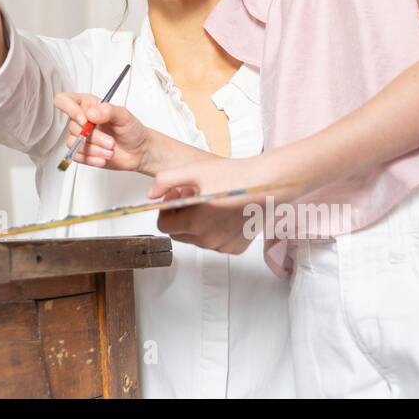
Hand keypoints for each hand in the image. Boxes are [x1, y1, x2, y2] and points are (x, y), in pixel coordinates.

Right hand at [53, 92, 160, 173]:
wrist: (139, 151)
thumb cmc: (132, 130)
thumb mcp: (124, 115)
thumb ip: (108, 110)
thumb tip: (91, 113)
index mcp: (88, 105)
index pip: (64, 101)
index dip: (70, 110)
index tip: (85, 120)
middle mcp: (82, 120)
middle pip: (72, 127)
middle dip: (93, 137)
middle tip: (110, 141)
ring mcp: (81, 137)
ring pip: (73, 143)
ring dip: (94, 149)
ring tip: (110, 151)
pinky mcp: (82, 152)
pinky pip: (76, 156)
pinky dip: (91, 159)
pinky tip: (103, 158)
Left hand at [147, 153, 308, 253]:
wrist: (268, 183)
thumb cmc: (235, 175)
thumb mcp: (194, 170)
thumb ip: (166, 181)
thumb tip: (150, 195)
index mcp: (195, 222)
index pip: (164, 225)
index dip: (166, 209)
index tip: (175, 195)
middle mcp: (208, 239)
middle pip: (178, 233)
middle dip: (179, 215)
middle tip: (190, 194)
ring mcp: (223, 245)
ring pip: (196, 238)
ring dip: (195, 222)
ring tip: (208, 200)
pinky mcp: (236, 247)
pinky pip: (215, 242)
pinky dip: (213, 230)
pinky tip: (222, 212)